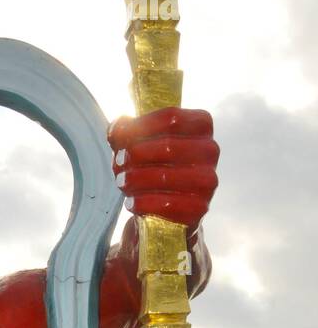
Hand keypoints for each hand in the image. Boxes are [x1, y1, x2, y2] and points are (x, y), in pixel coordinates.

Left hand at [108, 107, 218, 230]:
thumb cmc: (153, 166)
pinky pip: (168, 204)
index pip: (172, 117)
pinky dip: (144, 203)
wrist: (166, 209)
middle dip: (136, 154)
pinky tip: (131, 202)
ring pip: (166, 176)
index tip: (122, 137)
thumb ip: (124, 132)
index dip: (142, 125)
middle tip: (118, 162)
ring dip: (136, 179)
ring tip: (121, 182)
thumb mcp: (137, 144)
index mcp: (200, 126)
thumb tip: (117, 129)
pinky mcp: (200, 208)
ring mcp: (208, 180)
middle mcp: (210, 150)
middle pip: (168, 146)